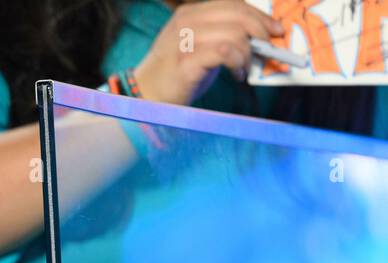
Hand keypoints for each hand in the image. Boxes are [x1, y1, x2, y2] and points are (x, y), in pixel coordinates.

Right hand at [133, 0, 282, 105]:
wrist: (146, 96)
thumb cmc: (175, 73)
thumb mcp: (197, 45)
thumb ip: (221, 33)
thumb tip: (259, 33)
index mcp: (189, 13)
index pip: (233, 4)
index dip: (259, 15)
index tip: (274, 30)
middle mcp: (186, 22)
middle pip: (238, 14)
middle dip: (260, 32)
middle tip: (266, 50)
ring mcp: (184, 41)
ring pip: (234, 34)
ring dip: (248, 53)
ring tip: (245, 68)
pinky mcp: (186, 62)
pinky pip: (225, 52)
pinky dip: (239, 63)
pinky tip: (237, 75)